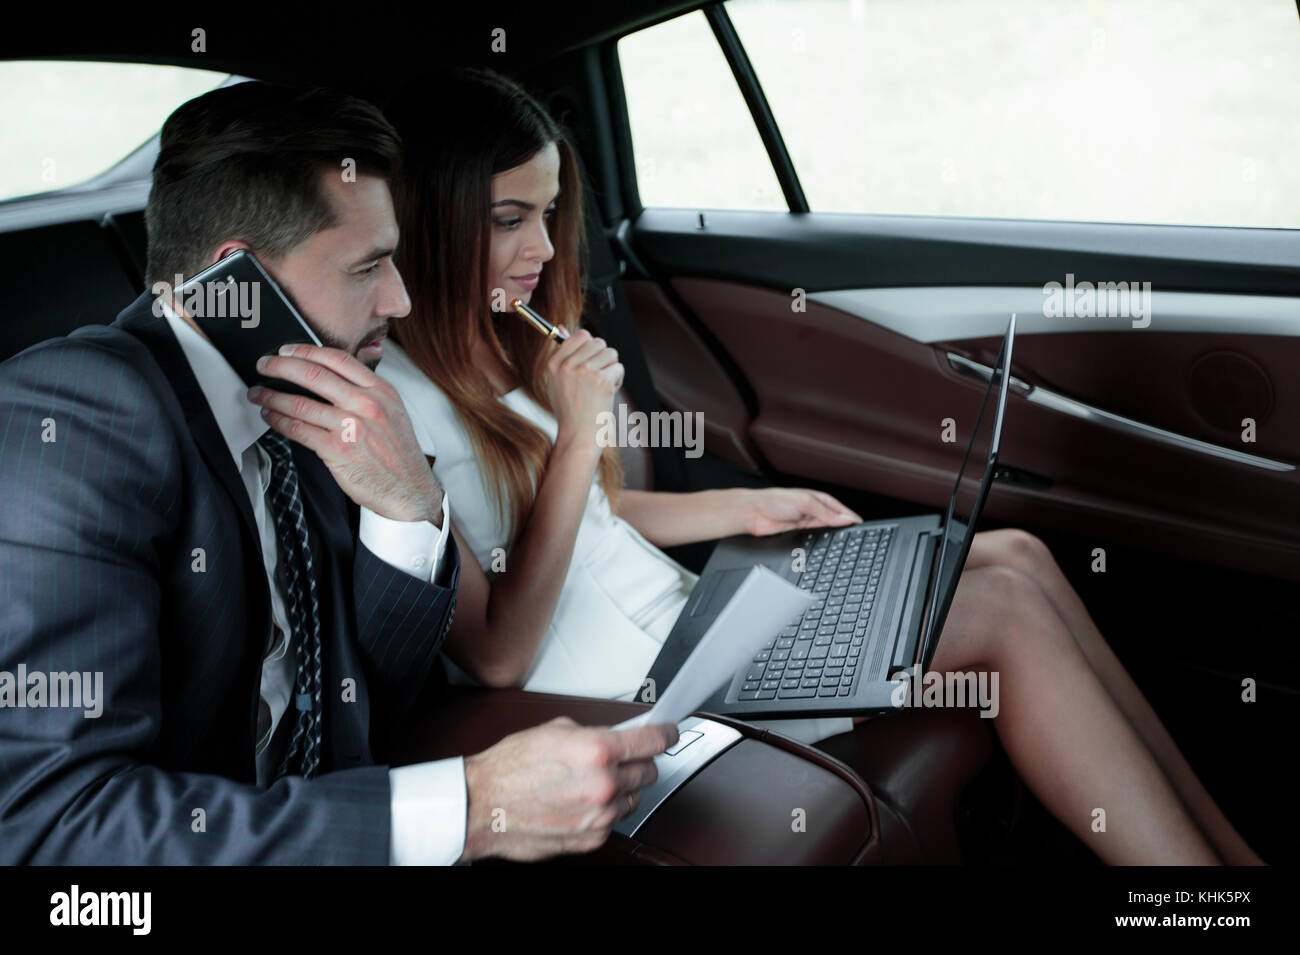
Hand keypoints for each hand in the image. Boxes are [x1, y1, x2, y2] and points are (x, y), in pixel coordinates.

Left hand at [247, 344, 441, 523]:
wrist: (409, 489)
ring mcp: (351, 427)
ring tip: (258, 394)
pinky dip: (279, 421)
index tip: (287, 350)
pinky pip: (299, 430)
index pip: (338, 359)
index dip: (306, 350)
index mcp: (381, 391)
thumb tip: (330, 376)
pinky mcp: (337, 450)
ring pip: (300, 403)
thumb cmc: (399, 454)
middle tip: (264, 365)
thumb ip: (366, 391)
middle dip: (280, 366)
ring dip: (271, 396)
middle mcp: (367, 405)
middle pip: (314, 374)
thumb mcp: (392, 411)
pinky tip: (271, 417)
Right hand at [461, 716, 676, 862]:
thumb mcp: (555, 731)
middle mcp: (604, 784)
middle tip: (622, 757)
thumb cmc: (510, 768)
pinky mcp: (592, 838)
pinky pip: (615, 819)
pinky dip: (606, 809)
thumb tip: (616, 736)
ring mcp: (600, 815)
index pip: (652, 740)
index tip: (669, 733)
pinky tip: (582, 800)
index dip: (665, 734)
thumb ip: (593, 733)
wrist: (483, 807)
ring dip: (622, 787)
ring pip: (635, 797)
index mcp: (597, 750)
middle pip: (649, 770)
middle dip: (639, 761)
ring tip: (592, 781)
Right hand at [542, 327, 623, 451]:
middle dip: (603, 357)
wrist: (578, 435)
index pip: (579, 335)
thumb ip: (562, 354)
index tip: (591, 360)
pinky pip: (618, 368)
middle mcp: (567, 366)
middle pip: (598, 342)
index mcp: (554, 364)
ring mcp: (584, 372)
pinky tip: (608, 393)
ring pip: (611, 353)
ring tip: (602, 385)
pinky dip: (617, 380)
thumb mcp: (557, 381)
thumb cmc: (570, 410)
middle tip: (598, 376)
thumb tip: (562, 328)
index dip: (590, 347)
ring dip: (611, 368)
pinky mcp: (601, 380)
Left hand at [741, 487, 862, 536]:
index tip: (860, 525)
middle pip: (834, 520)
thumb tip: (844, 518)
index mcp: (817, 498)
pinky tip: (826, 543)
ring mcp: (806, 521)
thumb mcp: (804, 503)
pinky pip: (815, 536)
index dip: (849, 516)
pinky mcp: (799, 532)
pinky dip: (821, 539)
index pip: (839, 508)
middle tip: (855, 535)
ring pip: (825, 529)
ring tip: (843, 540)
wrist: (754, 513)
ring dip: (833, 533)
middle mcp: (813, 509)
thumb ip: (824, 513)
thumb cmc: (775, 500)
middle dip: (843, 526)